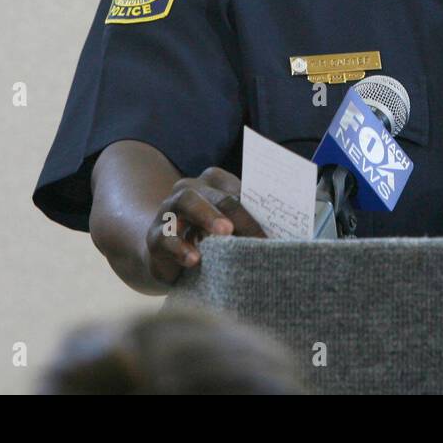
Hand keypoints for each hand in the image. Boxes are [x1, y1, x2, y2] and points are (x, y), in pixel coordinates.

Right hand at [144, 166, 264, 284]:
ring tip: (225, 233)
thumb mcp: (230, 228)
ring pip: (186, 202)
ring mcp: (169, 210)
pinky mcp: (155, 236)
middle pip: (217, 195)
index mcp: (213, 182)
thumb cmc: (208, 237)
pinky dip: (181, 248)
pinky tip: (195, 259)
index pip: (237, 188)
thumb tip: (287, 237)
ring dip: (207, 216)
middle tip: (257, 235)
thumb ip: (250, 224)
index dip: (258, 208)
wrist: (166, 254)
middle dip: (239, 215)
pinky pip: (166, 237)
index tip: (276, 231)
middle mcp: (190, 189)